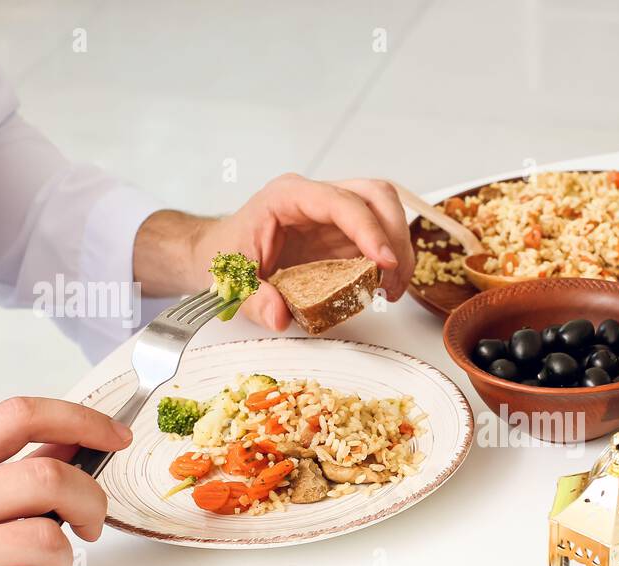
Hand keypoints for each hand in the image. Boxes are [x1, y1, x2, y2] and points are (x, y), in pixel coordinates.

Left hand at [193, 175, 414, 330]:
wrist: (218, 254)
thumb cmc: (223, 257)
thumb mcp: (230, 282)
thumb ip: (253, 299)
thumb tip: (279, 316)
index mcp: (287, 198)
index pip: (339, 201)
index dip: (368, 228)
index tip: (384, 262)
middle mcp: (316, 199)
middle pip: (374, 195)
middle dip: (395, 234)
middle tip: (395, 278)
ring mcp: (333, 215)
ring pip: (384, 211)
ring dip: (399, 248)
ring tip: (394, 289)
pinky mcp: (343, 234)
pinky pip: (379, 236)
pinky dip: (391, 260)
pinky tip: (385, 287)